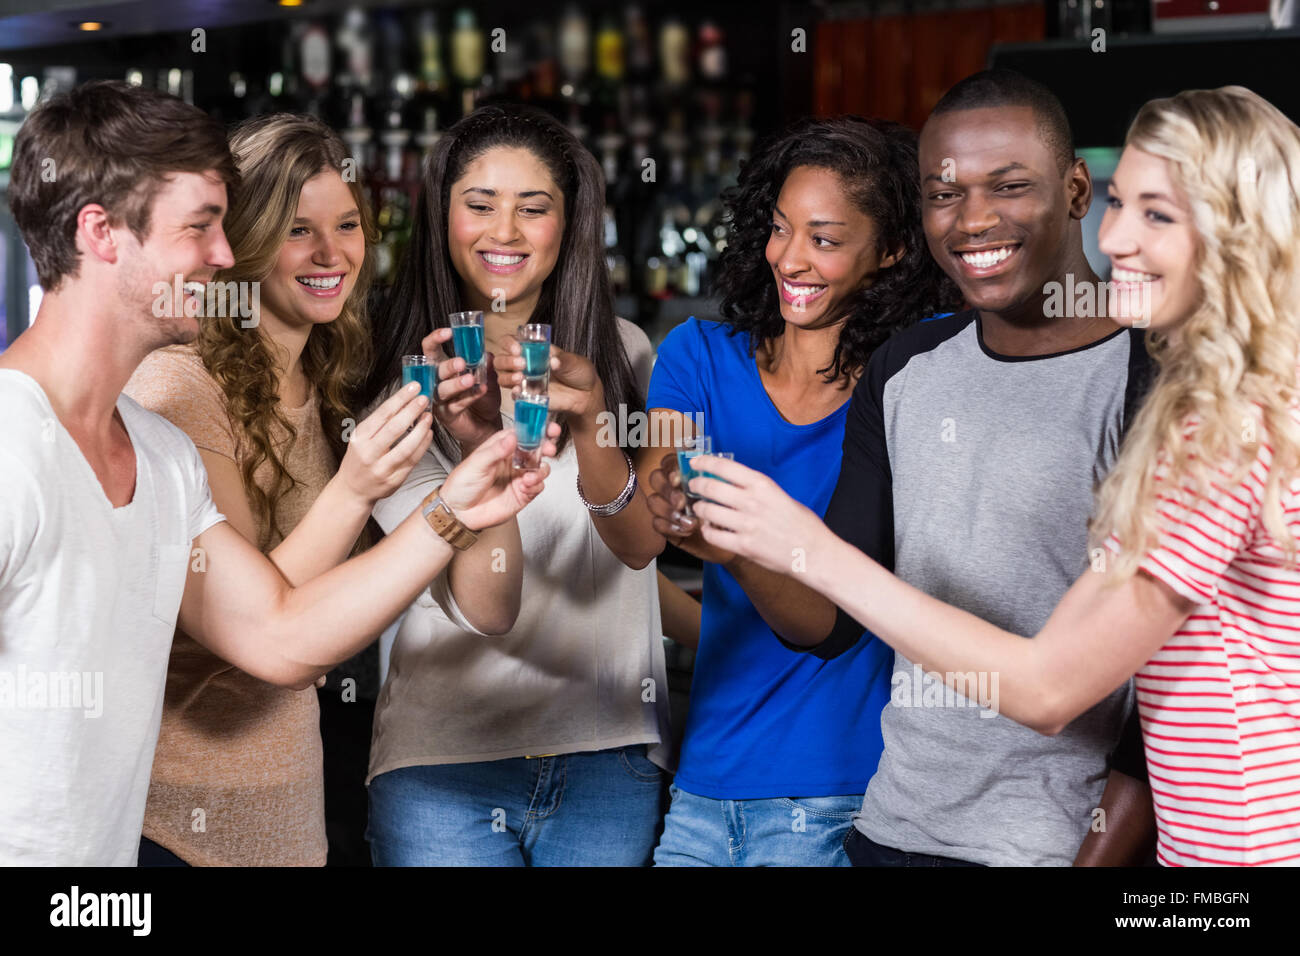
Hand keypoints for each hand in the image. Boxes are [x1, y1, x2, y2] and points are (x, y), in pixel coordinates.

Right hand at [336, 382, 432, 505]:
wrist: (353, 489)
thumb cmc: (360, 458)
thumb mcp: (362, 438)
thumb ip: (380, 422)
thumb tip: (404, 400)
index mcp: (360, 437)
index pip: (382, 413)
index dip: (400, 399)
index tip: (413, 387)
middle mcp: (369, 452)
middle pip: (394, 428)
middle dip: (411, 411)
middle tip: (424, 399)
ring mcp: (382, 468)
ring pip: (406, 447)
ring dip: (420, 430)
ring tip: (428, 417)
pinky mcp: (394, 480)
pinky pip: (412, 460)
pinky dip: (423, 445)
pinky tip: (428, 434)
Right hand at [420, 328, 502, 450]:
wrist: (489, 423)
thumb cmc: (483, 397)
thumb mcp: (488, 376)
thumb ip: (486, 363)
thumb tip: (485, 353)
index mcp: (443, 367)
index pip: (431, 349)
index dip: (435, 339)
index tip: (448, 333)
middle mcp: (438, 382)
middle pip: (435, 370)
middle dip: (448, 365)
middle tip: (462, 363)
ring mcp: (440, 399)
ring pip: (442, 389)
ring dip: (456, 383)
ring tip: (471, 379)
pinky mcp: (447, 414)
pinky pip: (455, 404)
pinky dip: (469, 397)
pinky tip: (481, 392)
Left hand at [439, 422, 562, 530]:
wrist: (458, 512)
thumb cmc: (462, 484)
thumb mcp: (476, 463)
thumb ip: (496, 450)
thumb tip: (513, 437)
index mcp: (501, 447)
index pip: (522, 433)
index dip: (537, 428)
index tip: (549, 427)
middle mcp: (512, 460)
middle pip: (536, 449)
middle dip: (546, 447)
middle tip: (549, 449)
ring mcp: (518, 477)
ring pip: (541, 468)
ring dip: (541, 470)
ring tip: (530, 476)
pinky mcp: (522, 493)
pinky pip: (538, 486)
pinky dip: (536, 485)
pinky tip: (526, 486)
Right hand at [494, 338, 603, 418]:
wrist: (586, 394)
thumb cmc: (578, 372)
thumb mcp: (574, 361)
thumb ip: (563, 360)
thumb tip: (553, 361)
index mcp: (532, 350)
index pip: (510, 342)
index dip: (509, 343)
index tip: (518, 349)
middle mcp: (524, 364)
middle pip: (501, 360)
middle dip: (507, 361)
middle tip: (522, 364)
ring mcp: (524, 381)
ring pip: (502, 377)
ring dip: (508, 376)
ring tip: (520, 377)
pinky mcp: (528, 396)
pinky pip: (514, 395)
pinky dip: (514, 393)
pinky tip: (520, 391)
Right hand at [646, 452, 736, 564]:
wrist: (731, 537)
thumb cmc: (729, 512)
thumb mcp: (726, 494)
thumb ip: (714, 482)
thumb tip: (709, 472)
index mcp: (687, 474)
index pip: (669, 462)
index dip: (670, 468)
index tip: (678, 478)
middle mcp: (674, 487)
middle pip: (656, 479)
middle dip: (667, 490)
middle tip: (682, 502)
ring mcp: (668, 506)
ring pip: (653, 501)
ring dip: (669, 510)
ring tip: (688, 520)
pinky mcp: (665, 525)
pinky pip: (657, 523)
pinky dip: (670, 526)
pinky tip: (686, 529)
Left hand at [685, 455, 829, 577]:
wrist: (814, 553)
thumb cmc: (801, 524)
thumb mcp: (780, 495)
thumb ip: (756, 489)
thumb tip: (731, 482)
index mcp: (762, 485)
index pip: (724, 466)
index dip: (704, 462)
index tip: (696, 463)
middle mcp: (752, 502)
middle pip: (709, 487)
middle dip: (696, 485)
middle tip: (693, 486)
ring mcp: (746, 525)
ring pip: (707, 511)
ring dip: (699, 508)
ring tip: (701, 508)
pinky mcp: (743, 546)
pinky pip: (713, 535)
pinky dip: (707, 530)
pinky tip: (711, 528)